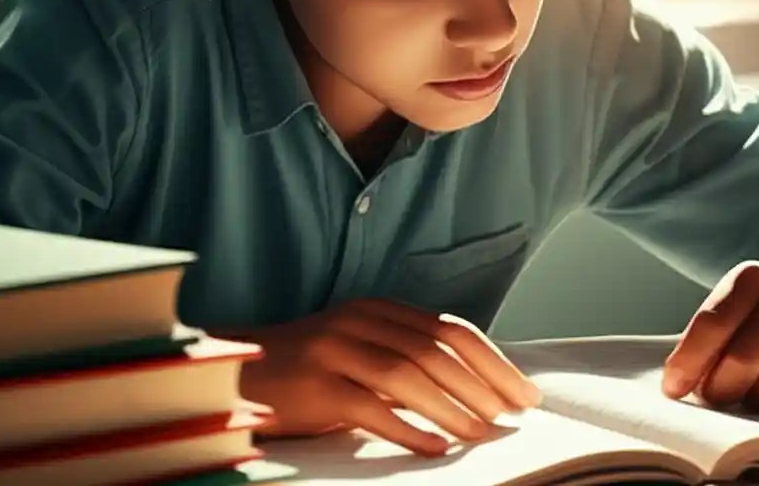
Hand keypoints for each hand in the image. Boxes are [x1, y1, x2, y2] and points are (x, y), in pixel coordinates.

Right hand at [223, 298, 541, 455]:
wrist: (235, 376)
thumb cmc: (309, 373)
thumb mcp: (361, 352)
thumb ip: (407, 359)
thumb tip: (478, 391)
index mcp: (376, 309)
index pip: (448, 329)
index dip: (492, 360)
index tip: (523, 392)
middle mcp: (357, 321)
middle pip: (435, 348)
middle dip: (483, 384)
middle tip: (512, 415)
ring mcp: (333, 350)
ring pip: (407, 375)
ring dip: (452, 408)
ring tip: (481, 434)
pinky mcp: (314, 385)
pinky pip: (369, 408)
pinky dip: (407, 429)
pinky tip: (434, 448)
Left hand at [661, 261, 758, 412]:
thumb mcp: (739, 306)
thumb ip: (711, 337)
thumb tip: (679, 384)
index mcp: (753, 278)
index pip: (711, 325)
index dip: (687, 363)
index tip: (672, 389)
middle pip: (741, 362)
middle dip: (719, 390)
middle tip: (714, 397)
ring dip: (754, 402)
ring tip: (751, 392)